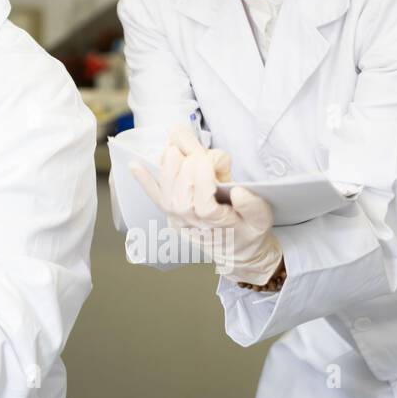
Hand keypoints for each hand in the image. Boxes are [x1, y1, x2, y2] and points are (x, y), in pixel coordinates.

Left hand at [130, 125, 282, 285]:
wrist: (236, 251)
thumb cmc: (249, 231)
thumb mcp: (262, 219)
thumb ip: (252, 206)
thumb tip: (238, 190)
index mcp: (214, 220)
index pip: (200, 188)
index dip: (205, 168)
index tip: (214, 158)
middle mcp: (190, 218)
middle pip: (182, 180)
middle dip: (190, 158)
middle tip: (201, 151)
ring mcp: (176, 215)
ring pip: (167, 182)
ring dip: (170, 160)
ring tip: (178, 146)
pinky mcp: (169, 211)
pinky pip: (154, 194)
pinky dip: (144, 179)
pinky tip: (134, 165)